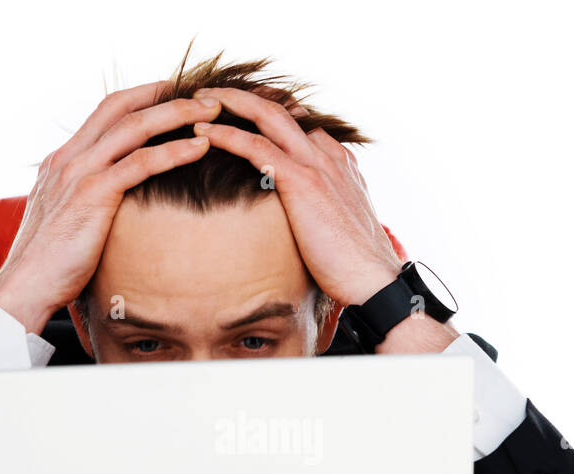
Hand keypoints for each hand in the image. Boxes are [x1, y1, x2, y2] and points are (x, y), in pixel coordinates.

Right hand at [0, 82, 222, 332]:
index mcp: (61, 160)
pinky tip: (201, 147)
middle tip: (203, 94)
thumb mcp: (63, 220)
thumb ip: (82, 201)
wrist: (25, 285)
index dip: (141, 97)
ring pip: (134, 127)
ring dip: (177, 113)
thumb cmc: (49, 265)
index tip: (174, 95)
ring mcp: (79, 173)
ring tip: (211, 110)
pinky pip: (141, 163)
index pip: (104, 112)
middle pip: (121, 107)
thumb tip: (109, 206)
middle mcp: (68, 158)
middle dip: (164, 94)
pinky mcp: (93, 195)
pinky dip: (174, 151)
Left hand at [191, 87, 457, 352]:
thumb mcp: (340, 228)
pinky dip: (227, 134)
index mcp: (340, 165)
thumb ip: (323, 212)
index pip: (303, 124)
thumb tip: (305, 223)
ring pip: (268, 116)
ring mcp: (317, 165)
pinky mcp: (302, 182)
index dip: (272, 113)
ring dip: (231, 102)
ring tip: (199, 100)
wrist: (374, 280)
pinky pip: (257, 147)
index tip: (244, 111)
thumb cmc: (355, 266)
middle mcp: (330, 156)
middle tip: (214, 94)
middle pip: (283, 110)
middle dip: (246, 97)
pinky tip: (203, 131)